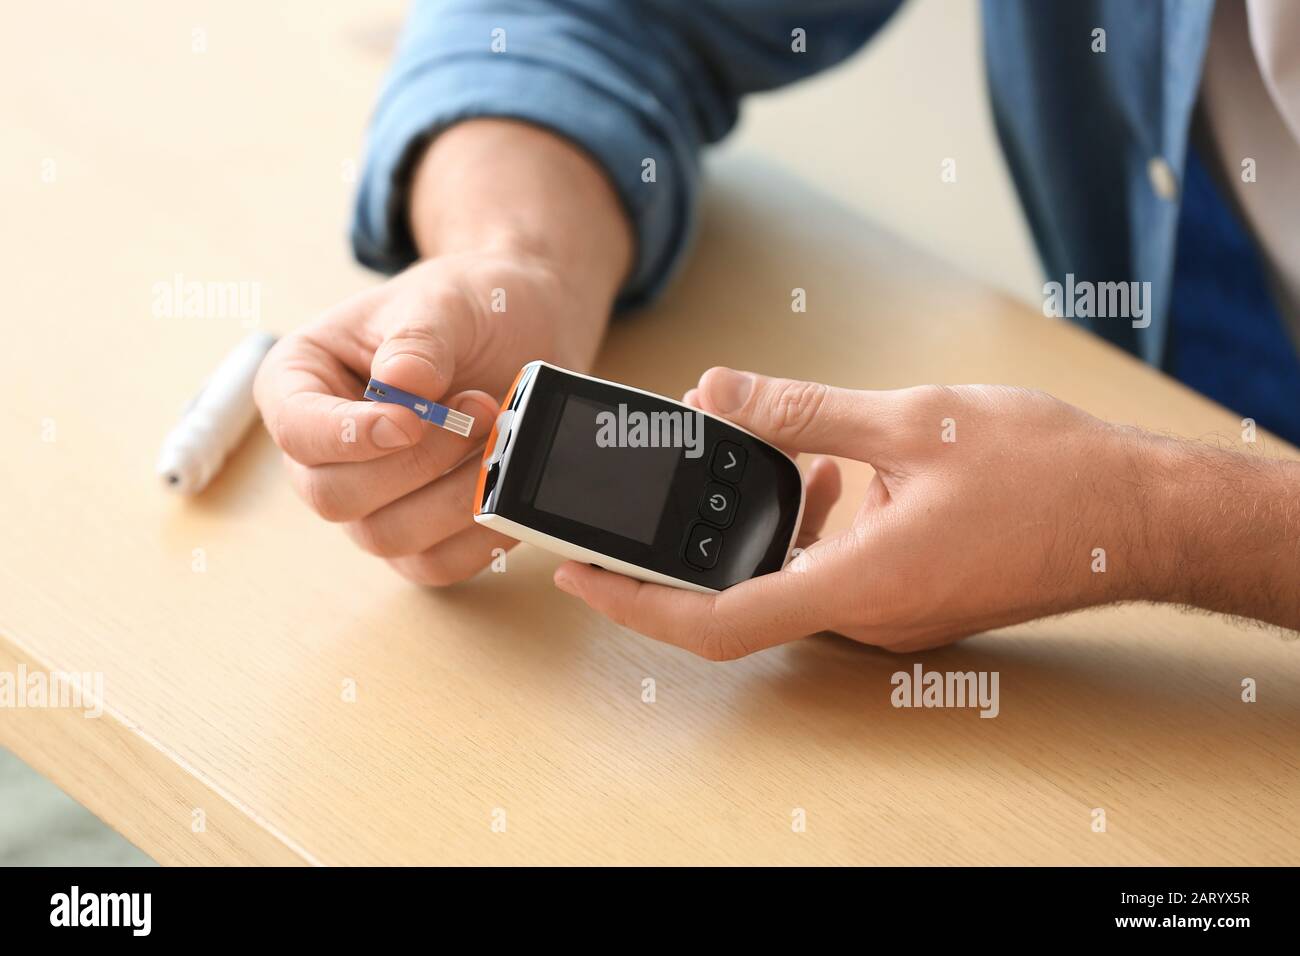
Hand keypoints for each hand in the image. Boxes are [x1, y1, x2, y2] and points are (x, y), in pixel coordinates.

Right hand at [255, 120, 631, 584]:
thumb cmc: (467, 308)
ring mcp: (370, 501)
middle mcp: (324, 452)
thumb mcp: (444, 302)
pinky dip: (480, 534)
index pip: (297, 430)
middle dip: (417, 463)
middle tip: (483, 411)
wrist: (524, 330)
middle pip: (336, 497)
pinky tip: (510, 484)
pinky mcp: (421, 535)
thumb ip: (419, 340)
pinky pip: (438, 564)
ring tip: (503, 437)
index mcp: (301, 382)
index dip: (348, 437)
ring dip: (455, 497)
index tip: (410, 422)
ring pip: (388, 538)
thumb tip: (402, 386)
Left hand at [553, 367, 1153, 658]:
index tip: (580, 575)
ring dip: (756, 521)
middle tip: (652, 490)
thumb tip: (715, 391)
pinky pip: (831, 569)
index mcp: (860, 585)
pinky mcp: (911, 596)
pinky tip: (829, 465)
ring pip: (787, 576)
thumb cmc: (1046, 472)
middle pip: (738, 595)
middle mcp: (868, 616)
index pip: (714, 619)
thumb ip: (800, 408)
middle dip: (688, 544)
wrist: (1142, 515)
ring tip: (757, 450)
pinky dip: (807, 521)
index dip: (635, 604)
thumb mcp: (910, 419)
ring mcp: (892, 614)